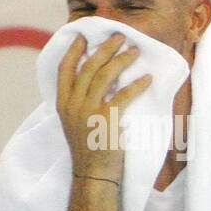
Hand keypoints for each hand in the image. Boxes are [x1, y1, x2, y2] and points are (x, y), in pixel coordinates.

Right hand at [56, 33, 151, 179]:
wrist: (92, 175)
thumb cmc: (89, 149)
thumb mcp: (75, 122)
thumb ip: (79, 102)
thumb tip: (93, 82)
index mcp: (62, 103)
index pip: (65, 69)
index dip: (73, 50)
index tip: (82, 35)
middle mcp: (72, 104)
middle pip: (88, 67)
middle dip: (105, 48)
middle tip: (120, 35)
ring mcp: (87, 112)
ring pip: (104, 77)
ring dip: (122, 60)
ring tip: (135, 51)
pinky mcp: (106, 120)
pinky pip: (123, 96)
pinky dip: (136, 85)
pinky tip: (147, 78)